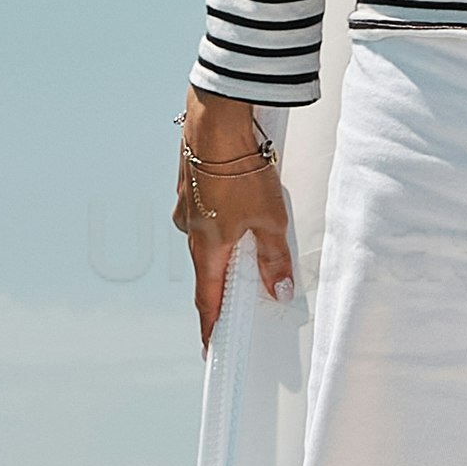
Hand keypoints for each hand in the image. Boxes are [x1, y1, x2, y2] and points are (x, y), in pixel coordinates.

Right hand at [174, 91, 294, 348]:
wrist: (216, 118)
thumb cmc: (240, 169)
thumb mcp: (270, 219)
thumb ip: (274, 258)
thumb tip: (281, 292)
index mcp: (206, 247)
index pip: (208, 299)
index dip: (210, 326)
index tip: (209, 347)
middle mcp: (189, 229)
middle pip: (206, 268)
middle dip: (221, 282)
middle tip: (236, 296)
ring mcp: (185, 204)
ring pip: (206, 235)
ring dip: (223, 243)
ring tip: (246, 239)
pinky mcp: (188, 182)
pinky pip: (205, 210)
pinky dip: (220, 216)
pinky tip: (236, 203)